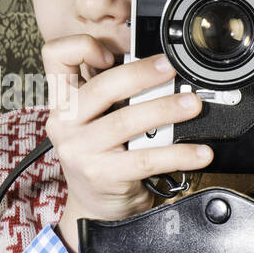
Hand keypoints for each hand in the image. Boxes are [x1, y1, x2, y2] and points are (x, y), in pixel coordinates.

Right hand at [42, 34, 213, 252]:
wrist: (94, 206)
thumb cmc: (100, 154)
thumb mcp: (94, 118)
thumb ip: (111, 90)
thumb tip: (157, 64)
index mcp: (62, 100)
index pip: (55, 55)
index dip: (81, 46)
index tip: (112, 53)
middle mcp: (64, 122)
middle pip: (101, 86)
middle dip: (142, 73)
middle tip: (171, 69)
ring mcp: (81, 150)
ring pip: (127, 121)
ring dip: (166, 109)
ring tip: (192, 104)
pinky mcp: (103, 174)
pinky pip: (146, 159)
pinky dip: (178, 154)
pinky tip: (198, 152)